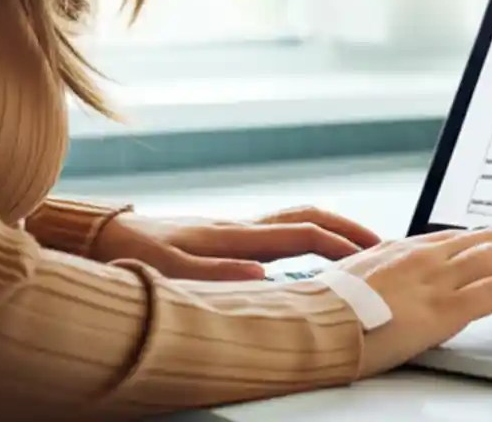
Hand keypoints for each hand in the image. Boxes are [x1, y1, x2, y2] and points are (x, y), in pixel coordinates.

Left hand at [91, 206, 382, 280]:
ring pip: (297, 219)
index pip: (303, 233)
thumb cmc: (137, 253)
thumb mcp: (171, 270)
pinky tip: (313, 256)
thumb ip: (216, 273)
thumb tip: (263, 274)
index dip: (342, 243)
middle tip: (383, 246)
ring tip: (360, 248)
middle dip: (348, 228)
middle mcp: (242, 226)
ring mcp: (236, 228)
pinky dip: (309, 236)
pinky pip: (281, 231)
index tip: (374, 256)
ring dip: (332, 229)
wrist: (107, 234)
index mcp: (236, 234)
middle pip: (309, 216)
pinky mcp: (227, 236)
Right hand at [333, 228, 491, 376]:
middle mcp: (423, 255)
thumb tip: (388, 289)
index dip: (486, 250)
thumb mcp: (355, 282)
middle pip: (486, 238)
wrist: (315, 325)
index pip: (458, 237)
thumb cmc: (327, 311)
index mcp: (402, 248)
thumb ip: (381, 278)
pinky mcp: (445, 307)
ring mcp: (435, 278)